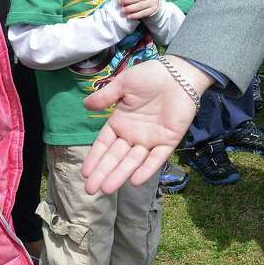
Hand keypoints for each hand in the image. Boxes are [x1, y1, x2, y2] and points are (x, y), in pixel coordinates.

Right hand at [81, 57, 210, 194]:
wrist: (178, 74)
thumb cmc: (150, 76)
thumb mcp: (124, 84)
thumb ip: (106, 96)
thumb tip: (85, 105)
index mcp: (120, 122)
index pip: (104, 144)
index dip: (95, 158)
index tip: (85, 172)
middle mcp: (133, 135)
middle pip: (115, 157)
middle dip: (103, 172)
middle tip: (90, 190)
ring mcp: (150, 140)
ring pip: (133, 161)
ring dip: (120, 175)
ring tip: (107, 189)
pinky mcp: (168, 141)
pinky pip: (156, 158)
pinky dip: (147, 169)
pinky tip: (135, 181)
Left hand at [117, 0, 159, 21]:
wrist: (156, 4)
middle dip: (126, 0)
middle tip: (119, 2)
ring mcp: (153, 2)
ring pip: (140, 6)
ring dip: (130, 8)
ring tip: (122, 10)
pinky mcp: (153, 10)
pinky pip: (143, 13)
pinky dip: (135, 15)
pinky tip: (128, 16)